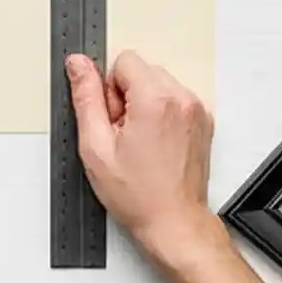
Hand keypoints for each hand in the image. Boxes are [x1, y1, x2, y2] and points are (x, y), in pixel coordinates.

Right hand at [66, 51, 272, 282]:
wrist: (174, 222)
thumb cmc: (140, 195)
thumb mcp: (96, 147)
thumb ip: (85, 97)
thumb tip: (79, 65)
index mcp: (156, 100)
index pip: (124, 60)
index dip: (109, 89)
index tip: (112, 117)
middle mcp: (182, 99)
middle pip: (142, 70)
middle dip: (126, 95)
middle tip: (123, 133)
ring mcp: (197, 110)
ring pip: (159, 84)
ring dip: (144, 104)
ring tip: (140, 141)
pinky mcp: (203, 121)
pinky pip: (174, 99)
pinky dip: (162, 114)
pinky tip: (154, 143)